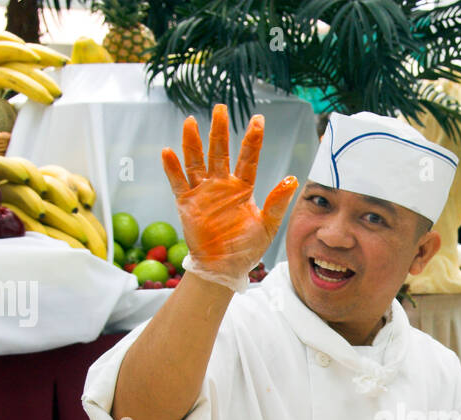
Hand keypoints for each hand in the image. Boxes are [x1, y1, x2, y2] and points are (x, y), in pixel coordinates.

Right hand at [161, 104, 297, 286]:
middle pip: (219, 151)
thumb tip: (292, 179)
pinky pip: (178, 182)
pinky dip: (172, 168)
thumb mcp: (268, 226)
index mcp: (242, 188)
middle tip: (219, 108)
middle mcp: (222, 185)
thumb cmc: (246, 248)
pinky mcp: (187, 203)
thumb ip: (277, 203)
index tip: (258, 119)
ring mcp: (203, 193)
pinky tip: (168, 152)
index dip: (253, 139)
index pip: (248, 158)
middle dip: (219, 130)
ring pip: (196, 162)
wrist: (224, 269)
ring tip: (191, 122)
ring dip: (193, 143)